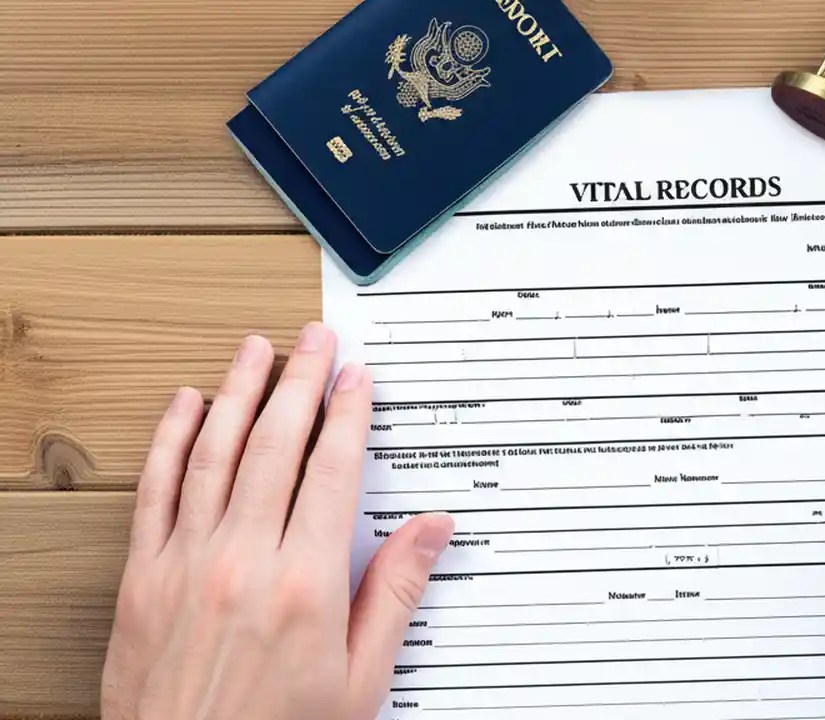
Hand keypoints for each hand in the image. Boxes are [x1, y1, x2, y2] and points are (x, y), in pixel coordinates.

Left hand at [101, 323, 453, 719]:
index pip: (332, 473)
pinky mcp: (142, 578)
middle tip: (313, 341)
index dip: (348, 415)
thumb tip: (431, 533)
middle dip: (299, 382)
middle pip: (276, 446)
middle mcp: (243, 562)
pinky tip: (186, 406)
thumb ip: (394, 596)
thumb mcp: (360, 680)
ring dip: (238, 393)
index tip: (356, 380)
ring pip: (215, 453)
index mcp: (305, 586)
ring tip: (255, 351)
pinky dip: (171, 440)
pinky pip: (156, 490)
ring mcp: (186, 564)